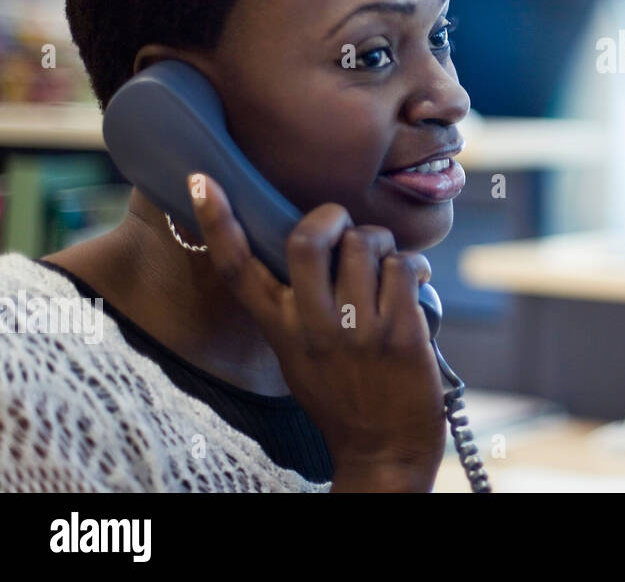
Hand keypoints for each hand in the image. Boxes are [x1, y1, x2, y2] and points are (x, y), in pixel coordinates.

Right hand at [189, 173, 445, 491]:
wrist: (383, 451)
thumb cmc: (345, 396)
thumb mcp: (300, 354)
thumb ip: (297, 306)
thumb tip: (316, 246)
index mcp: (280, 329)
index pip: (237, 269)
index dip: (218, 221)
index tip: (201, 179)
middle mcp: (310, 327)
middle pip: (304, 239)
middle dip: (330, 216)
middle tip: (345, 227)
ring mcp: (355, 330)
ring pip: (364, 244)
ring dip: (382, 244)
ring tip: (389, 267)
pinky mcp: (399, 333)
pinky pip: (403, 267)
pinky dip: (413, 267)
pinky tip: (416, 286)